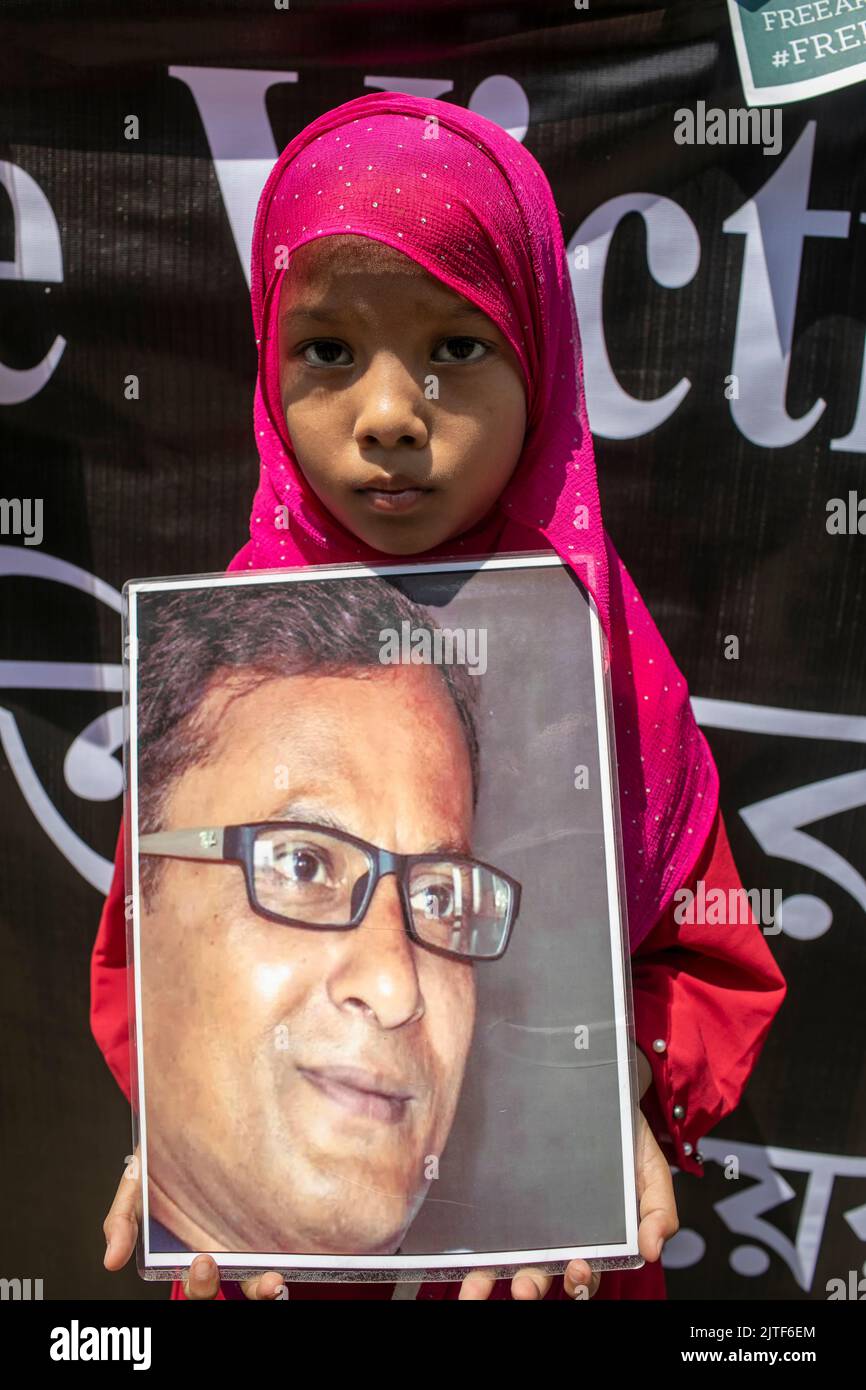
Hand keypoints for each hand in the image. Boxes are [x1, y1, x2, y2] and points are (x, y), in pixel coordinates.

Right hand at [102, 1149, 286, 1299]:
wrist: (194, 1125)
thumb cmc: (164, 1162)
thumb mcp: (136, 1187)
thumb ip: (121, 1220)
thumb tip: (112, 1261)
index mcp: (187, 1253)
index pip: (198, 1283)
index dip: (200, 1284)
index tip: (201, 1265)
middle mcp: (221, 1253)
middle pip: (222, 1287)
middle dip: (217, 1284)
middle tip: (210, 1262)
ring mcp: (247, 1240)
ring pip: (256, 1281)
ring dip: (262, 1288)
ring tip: (271, 1281)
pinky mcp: (271, 1222)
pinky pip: (285, 1249)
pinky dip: (290, 1259)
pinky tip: (294, 1255)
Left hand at [457, 1106, 678, 1299]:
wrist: (602, 1092)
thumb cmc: (630, 1139)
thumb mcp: (653, 1173)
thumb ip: (658, 1212)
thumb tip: (652, 1249)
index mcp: (592, 1236)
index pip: (583, 1271)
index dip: (580, 1279)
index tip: (577, 1270)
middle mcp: (555, 1231)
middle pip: (540, 1270)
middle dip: (531, 1284)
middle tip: (525, 1288)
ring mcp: (526, 1211)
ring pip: (506, 1253)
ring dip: (489, 1276)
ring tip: (476, 1286)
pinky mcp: (503, 1188)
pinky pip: (483, 1218)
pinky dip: (469, 1240)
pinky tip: (455, 1250)